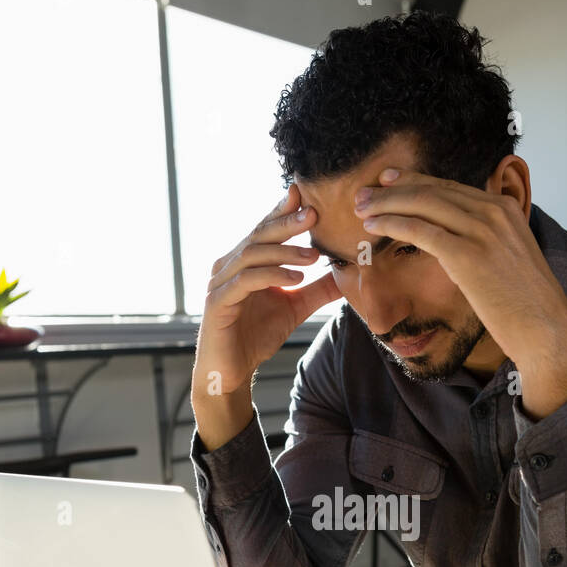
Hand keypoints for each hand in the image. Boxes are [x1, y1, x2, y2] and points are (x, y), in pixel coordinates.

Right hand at [192, 184, 337, 403]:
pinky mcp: (218, 302)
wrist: (230, 371)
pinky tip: (296, 278)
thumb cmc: (256, 336)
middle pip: (259, 234)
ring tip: (313, 255)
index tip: (305, 194)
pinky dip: (272, 276)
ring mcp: (220, 283)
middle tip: (314, 213)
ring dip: (285, 251)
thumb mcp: (294, 307)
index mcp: (243, 261)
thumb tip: (348, 274)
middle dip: (287, 222)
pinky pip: (246, 281)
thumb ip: (317, 289)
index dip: (283, 210)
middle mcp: (228, 265)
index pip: (265, 229)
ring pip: (253, 255)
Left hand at [354, 168, 566, 416]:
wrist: (546, 329)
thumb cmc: (526, 304)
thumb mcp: (509, 258)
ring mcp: (481, 231)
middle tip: (364, 193)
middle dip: (393, 190)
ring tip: (361, 209)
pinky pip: (421, 231)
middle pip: (433, 190)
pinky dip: (393, 224)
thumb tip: (457, 243)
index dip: (415, 181)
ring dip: (386, 205)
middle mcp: (494, 212)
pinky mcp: (467, 255)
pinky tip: (373, 227)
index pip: (450, 187)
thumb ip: (486, 241)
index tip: (390, 181)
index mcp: (505, 208)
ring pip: (423, 205)